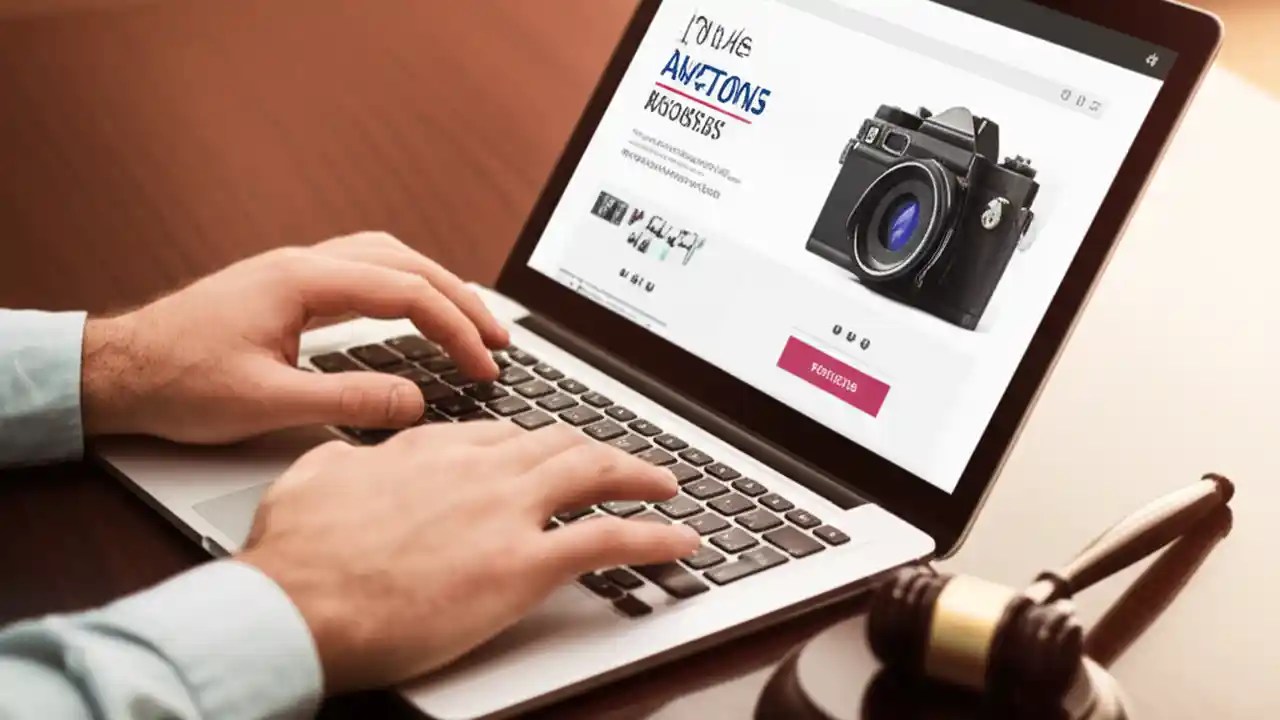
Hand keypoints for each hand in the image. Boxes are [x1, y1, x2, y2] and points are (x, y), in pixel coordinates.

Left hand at [81, 232, 508, 442]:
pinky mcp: (288, 286)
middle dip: (460, 301)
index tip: (483, 365)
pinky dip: (404, 285)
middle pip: (407, 263)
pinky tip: (414, 306)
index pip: (404, 292)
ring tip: (471, 321)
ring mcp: (295, 270)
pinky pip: (364, 268)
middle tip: (499, 341)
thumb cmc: (177, 383)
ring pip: (388, 258)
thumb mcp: (267, 403)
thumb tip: (414, 400)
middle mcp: (304, 263)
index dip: (454, 329)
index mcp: (302, 281)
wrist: (118, 371)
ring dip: (435, 286)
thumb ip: (348, 399)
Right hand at [239, 422, 700, 691]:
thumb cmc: (295, 555)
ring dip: (637, 475)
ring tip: (665, 483)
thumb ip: (351, 460)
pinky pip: (609, 539)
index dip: (535, 444)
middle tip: (621, 460)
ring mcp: (505, 512)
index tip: (551, 453)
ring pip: (593, 473)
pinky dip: (654, 536)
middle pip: (558, 443)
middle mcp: (477, 469)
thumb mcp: (314, 478)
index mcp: (430, 449)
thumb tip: (359, 457)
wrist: (294, 605)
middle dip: (597, 450)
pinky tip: (680, 539)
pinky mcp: (524, 564)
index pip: (502, 434)